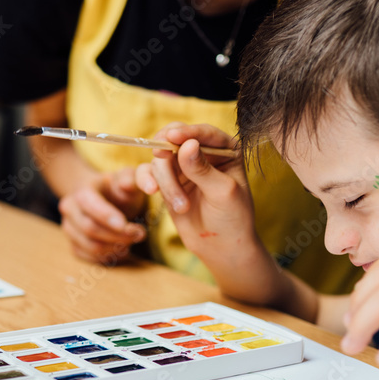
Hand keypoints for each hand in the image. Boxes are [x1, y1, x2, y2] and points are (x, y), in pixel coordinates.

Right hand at [58, 167, 146, 263]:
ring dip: (116, 247)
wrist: (103, 198)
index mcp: (82, 188)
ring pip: (91, 246)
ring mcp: (69, 228)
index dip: (107, 216)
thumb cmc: (119, 188)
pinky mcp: (74, 245)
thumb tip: (151, 187)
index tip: (127, 225)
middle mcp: (70, 208)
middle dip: (118, 234)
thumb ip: (143, 177)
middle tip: (140, 233)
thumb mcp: (132, 178)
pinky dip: (110, 256)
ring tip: (132, 239)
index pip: (88, 203)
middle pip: (90, 228)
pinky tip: (122, 247)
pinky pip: (91, 257)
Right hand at [134, 123, 258, 257]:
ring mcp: (183, 166)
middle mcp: (203, 152)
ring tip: (181, 206)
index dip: (188, 132)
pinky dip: (146, 180)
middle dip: (167, 150)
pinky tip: (151, 191)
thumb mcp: (222, 193)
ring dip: (166, 182)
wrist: (221, 247)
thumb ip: (203, 170)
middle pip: (176, 138)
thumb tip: (186, 145)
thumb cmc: (232, 219)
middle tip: (160, 156)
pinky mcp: (167, 181)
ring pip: (161, 158)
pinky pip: (148, 172)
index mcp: (226, 149)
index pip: (204, 133)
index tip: (173, 136)